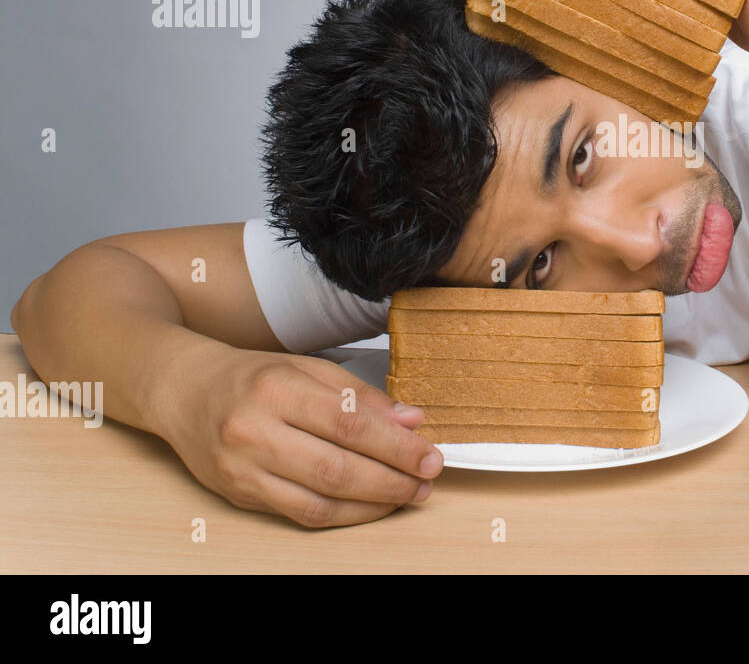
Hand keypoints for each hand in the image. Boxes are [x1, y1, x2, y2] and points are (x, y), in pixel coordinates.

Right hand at [158, 346, 442, 527]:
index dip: (397, 446)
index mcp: (276, 388)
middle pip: (338, 467)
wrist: (184, 391)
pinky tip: (370, 504)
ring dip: (374, 503)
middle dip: (393, 479)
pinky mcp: (238, 494)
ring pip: (321, 499)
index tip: (430, 454)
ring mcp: (242, 468)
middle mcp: (254, 429)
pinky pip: (301, 514)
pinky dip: (344, 514)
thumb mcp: (308, 368)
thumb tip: (412, 421)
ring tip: (407, 494)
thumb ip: (362, 396)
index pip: (350, 424)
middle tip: (427, 479)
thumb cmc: (252, 377)